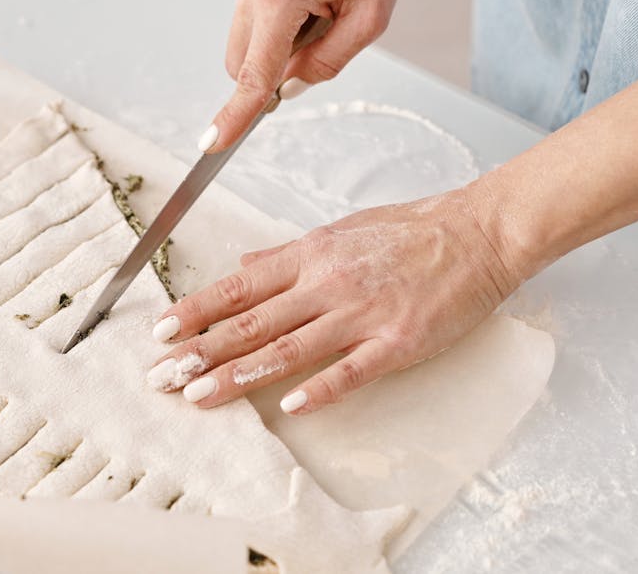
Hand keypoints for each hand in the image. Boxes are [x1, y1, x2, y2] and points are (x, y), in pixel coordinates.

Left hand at [146, 190, 520, 414]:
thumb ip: (289, 253)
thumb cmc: (410, 231)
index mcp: (310, 256)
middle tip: (162, 377)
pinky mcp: (397, 341)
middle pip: (251, 323)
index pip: (239, 288)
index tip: (160, 332)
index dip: (195, 311)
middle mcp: (327, 284)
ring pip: (289, 348)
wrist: (478, 232)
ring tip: (200, 396)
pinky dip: (320, 388)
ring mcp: (361, 314)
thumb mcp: (340, 230)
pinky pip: (352, 370)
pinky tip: (291, 407)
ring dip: (239, 375)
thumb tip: (244, 263)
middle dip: (200, 352)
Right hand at [199, 0, 411, 152]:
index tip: (214, 142)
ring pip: (246, 42)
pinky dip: (278, 24)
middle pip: (242, 63)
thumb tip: (292, 87)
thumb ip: (328, 61)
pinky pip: (252, 18)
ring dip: (279, 44)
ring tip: (322, 9)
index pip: (254, 74)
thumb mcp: (370, 16)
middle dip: (273, 70)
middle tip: (323, 40)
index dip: (235, 114)